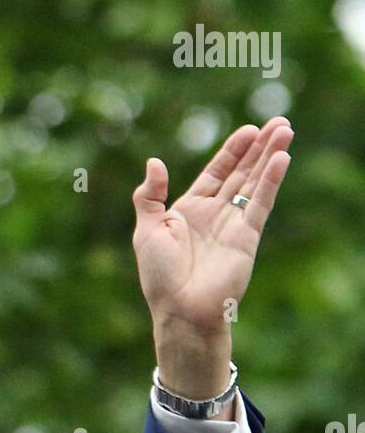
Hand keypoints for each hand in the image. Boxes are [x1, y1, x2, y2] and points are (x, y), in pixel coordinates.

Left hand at [132, 117, 292, 398]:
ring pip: (254, 183)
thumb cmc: (160, 276)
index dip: (232, 151)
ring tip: (286, 130)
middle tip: (278, 122)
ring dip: (270, 156)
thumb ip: (150, 196)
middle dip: (258, 147)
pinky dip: (271, 181)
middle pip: (241, 173)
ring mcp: (233, 225)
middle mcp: (214, 215)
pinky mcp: (247, 237)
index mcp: (189, 211)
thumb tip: (154, 161)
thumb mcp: (146, 230)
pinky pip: (261, 203)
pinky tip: (281, 158)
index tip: (248, 130)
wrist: (181, 310)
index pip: (216, 173)